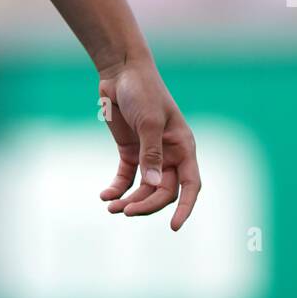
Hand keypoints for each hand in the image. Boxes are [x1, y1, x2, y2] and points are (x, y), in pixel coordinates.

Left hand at [97, 56, 200, 229]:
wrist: (121, 71)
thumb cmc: (142, 91)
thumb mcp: (149, 121)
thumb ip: (151, 154)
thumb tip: (154, 186)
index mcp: (183, 147)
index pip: (190, 185)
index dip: (185, 208)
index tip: (174, 226)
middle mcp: (169, 154)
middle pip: (164, 191)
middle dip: (147, 204)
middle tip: (126, 211)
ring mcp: (149, 154)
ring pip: (144, 188)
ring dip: (130, 200)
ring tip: (112, 207)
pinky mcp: (130, 151)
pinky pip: (126, 177)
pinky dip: (118, 188)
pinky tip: (105, 196)